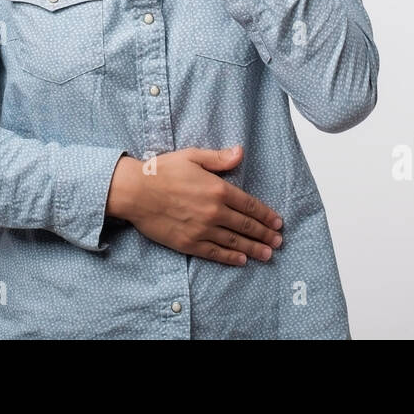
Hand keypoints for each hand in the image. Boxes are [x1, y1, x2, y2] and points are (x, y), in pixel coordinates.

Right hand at [106, 145, 283, 265]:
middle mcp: (214, 211)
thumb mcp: (192, 156)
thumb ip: (219, 158)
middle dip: (265, 235)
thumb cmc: (161, 171)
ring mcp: (202, 229)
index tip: (278, 223)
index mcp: (218, 189)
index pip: (250, 205)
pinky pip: (215, 253)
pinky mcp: (189, 243)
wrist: (135, 191)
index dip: (266, 215)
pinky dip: (230, 258)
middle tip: (278, 242)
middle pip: (246, 226)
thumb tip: (240, 152)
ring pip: (234, 242)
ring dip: (254, 249)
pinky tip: (241, 261)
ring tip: (268, 254)